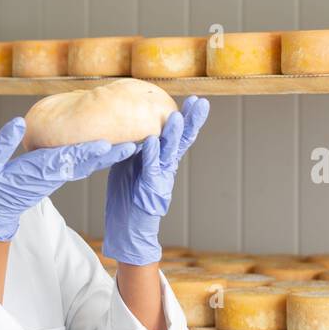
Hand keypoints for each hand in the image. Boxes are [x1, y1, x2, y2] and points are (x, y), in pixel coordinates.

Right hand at [0, 117, 136, 240]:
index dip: (88, 151)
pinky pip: (81, 166)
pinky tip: (110, 149)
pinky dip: (97, 158)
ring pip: (88, 164)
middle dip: (111, 153)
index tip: (107, 143)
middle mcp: (52, 173)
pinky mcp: (55, 175)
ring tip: (132, 145)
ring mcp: (55, 175)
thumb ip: (2, 144)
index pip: (68, 158)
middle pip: (87, 162)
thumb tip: (19, 123)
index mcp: (38, 170)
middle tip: (135, 144)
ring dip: (110, 156)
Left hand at [104, 95, 210, 264]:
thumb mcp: (132, 164)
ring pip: (170, 153)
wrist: (128, 229)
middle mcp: (166, 167)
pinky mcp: (148, 190)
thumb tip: (134, 124)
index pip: (179, 135)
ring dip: (173, 135)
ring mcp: (160, 179)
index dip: (189, 118)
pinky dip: (151, 156)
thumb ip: (138, 146)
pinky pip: (150, 170)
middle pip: (182, 141)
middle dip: (192, 122)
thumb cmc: (128, 195)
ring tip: (177, 117)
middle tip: (201, 103)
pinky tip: (152, 142)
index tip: (197, 100)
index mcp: (163, 159)